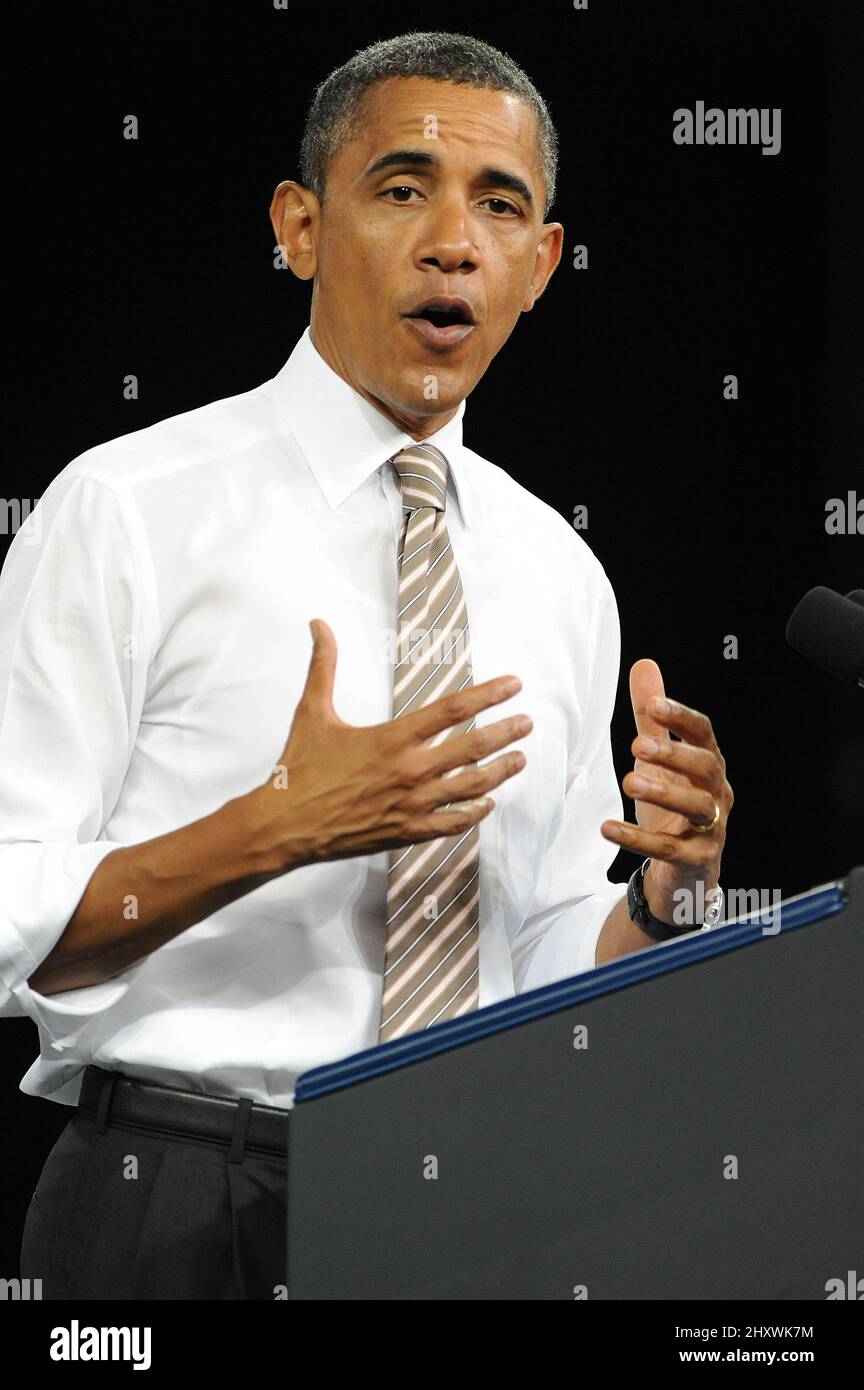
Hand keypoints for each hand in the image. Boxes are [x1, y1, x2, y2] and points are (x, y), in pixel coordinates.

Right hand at [249, 618, 531, 869]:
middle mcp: (409, 770)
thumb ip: (323, 665)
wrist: (284, 826)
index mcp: (392, 738)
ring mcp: (412, 804)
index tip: (514, 685)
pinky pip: (454, 823)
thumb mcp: (312, 712)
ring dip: (501, 771)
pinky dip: (475, 812)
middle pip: (474, 747)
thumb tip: (318, 623)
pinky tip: (487, 802)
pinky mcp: (408, 831)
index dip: (488, 694)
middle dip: (506, 732)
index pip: (452, 709)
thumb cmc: (298, 768)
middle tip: (528, 722)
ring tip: (519, 759)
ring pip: (472, 786)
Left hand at [601, 658, 732, 924]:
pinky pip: (670, 849)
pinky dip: (639, 838)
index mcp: (709, 764)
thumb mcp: (658, 759)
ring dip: (664, 792)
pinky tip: (608, 828)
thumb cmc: (672, 807)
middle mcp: (717, 793)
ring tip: (628, 781)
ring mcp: (712, 828)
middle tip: (637, 744)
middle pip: (706, 768)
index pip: (703, 734)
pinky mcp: (697, 859)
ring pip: (697, 807)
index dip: (681, 717)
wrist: (682, 868)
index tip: (652, 705)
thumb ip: (651, 718)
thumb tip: (645, 665)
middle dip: (674, 754)